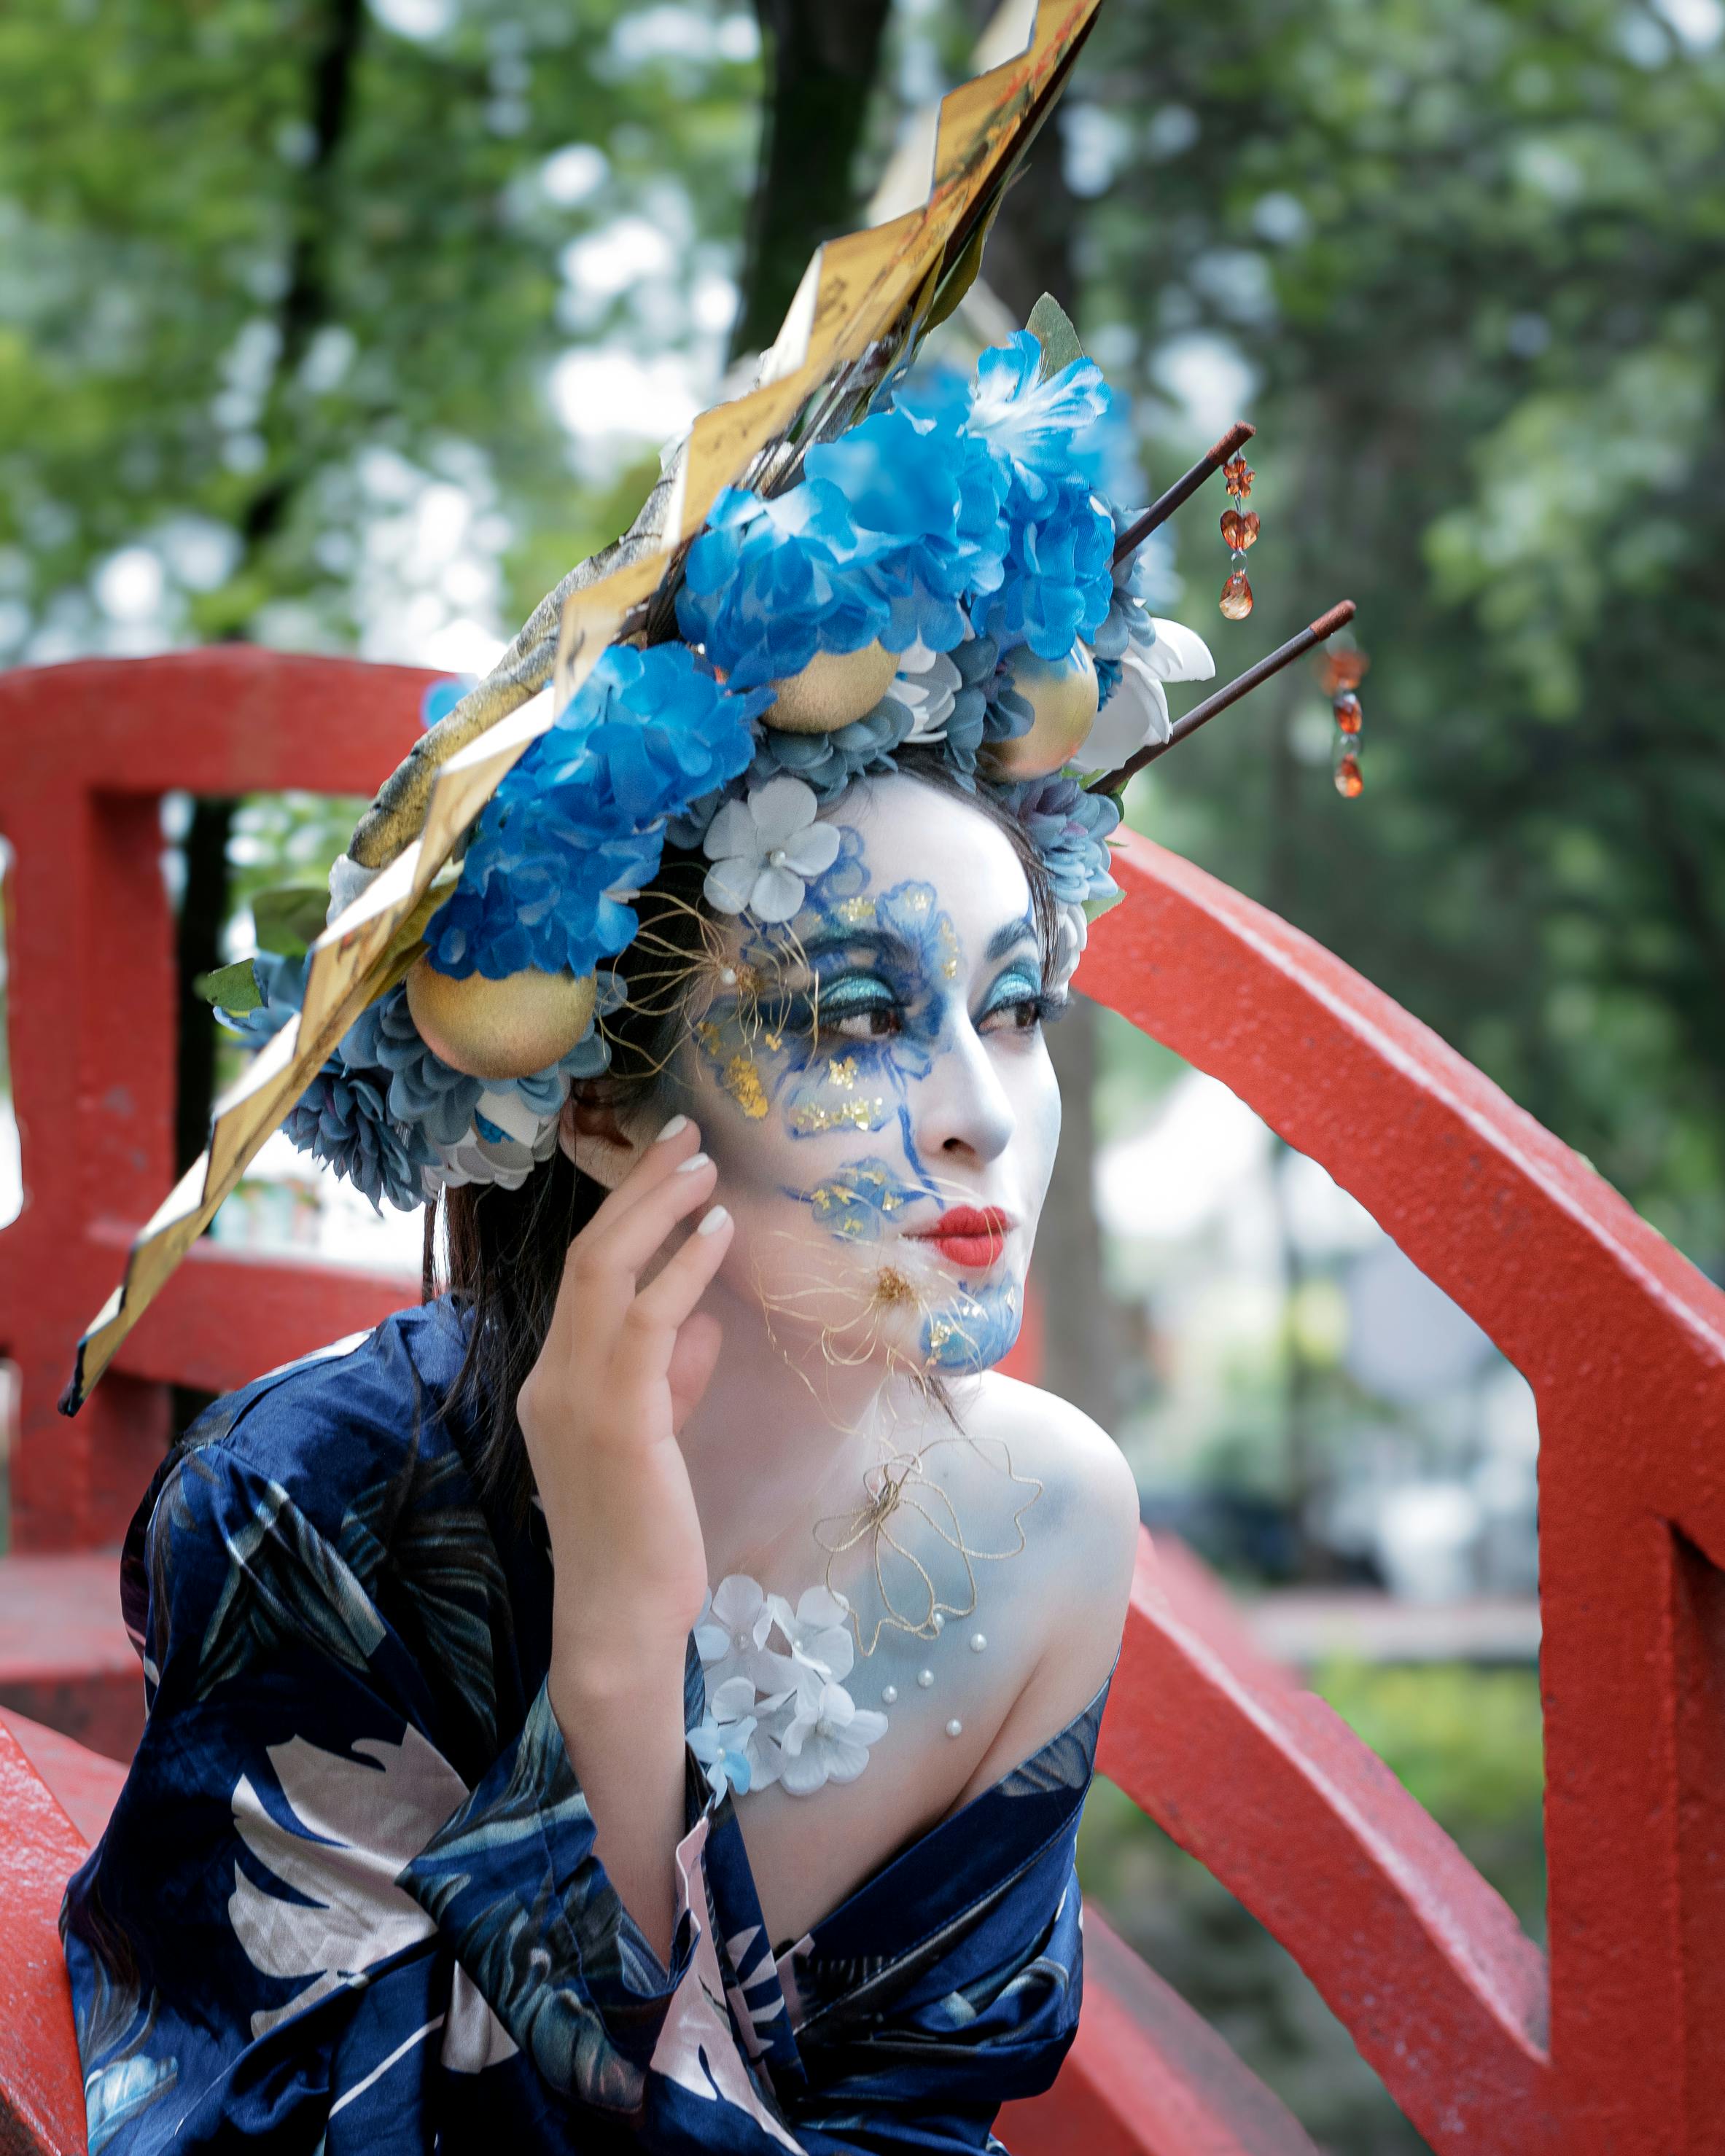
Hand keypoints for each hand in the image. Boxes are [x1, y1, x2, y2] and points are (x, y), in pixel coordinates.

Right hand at [518, 1115, 732, 1693]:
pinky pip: (646, 1322)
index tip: (666, 1163)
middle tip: (684, 1134)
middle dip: (636, 1187)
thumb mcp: (657, 1440)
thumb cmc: (644, 1539)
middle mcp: (553, 1378)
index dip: (624, 1211)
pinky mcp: (616, 1421)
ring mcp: (575, 1397)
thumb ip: (671, 1380)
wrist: (620, 1621)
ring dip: (657, 1210)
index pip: (583, 1275)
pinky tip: (715, 1234)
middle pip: (587, 1254)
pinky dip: (680, 1267)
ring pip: (605, 1273)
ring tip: (703, 1165)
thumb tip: (702, 1318)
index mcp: (555, 1381)